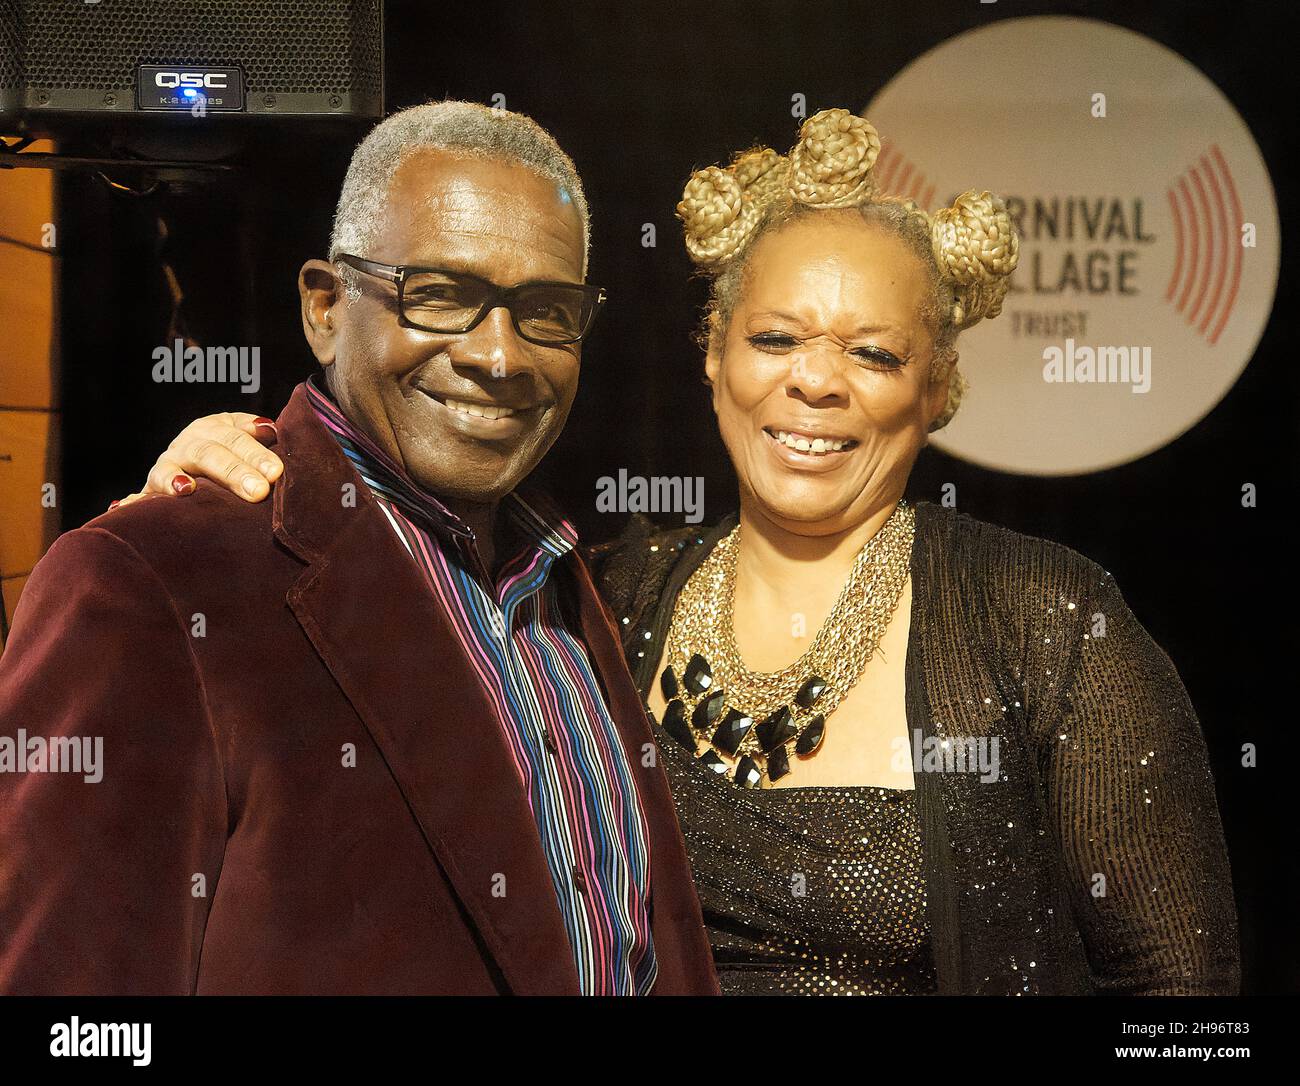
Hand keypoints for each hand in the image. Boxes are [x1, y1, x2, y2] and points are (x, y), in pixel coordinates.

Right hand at [112, 413, 282, 508]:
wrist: (197, 464)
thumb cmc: (236, 455)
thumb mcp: (246, 439)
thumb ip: (258, 436)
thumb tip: (270, 429)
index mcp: (215, 428)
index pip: (236, 437)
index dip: (255, 453)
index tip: (275, 472)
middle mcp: (189, 443)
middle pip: (209, 453)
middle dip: (233, 472)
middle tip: (258, 490)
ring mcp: (167, 465)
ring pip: (170, 468)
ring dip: (176, 480)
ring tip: (186, 490)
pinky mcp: (150, 489)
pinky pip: (139, 495)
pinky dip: (133, 502)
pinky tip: (125, 507)